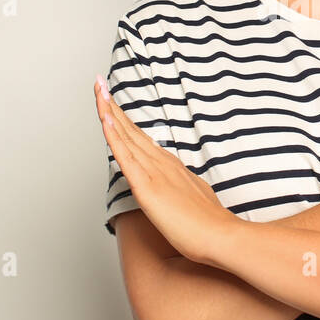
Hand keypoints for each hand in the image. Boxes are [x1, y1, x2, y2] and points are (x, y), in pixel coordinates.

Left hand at [94, 73, 237, 263]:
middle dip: (113, 106)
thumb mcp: (195, 198)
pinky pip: (125, 155)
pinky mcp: (146, 186)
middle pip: (131, 129)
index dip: (125, 120)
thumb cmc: (209, 224)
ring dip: (109, 111)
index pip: (142, 138)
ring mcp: (154, 172)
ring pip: (125, 135)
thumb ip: (184, 188)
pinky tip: (105, 118)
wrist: (220, 236)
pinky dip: (113, 135)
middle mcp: (161, 163)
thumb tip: (179, 186)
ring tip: (99, 89)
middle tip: (100, 83)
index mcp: (171, 166)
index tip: (113, 103)